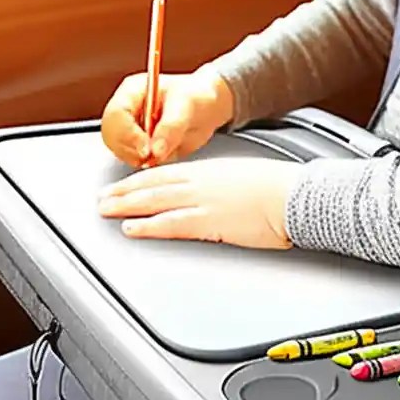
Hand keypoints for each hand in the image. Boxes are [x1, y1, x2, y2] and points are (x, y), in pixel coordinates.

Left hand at [96, 158, 299, 248]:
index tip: (124, 184)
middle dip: (125, 191)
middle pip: (154, 184)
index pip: (167, 172)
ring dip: (127, 205)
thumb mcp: (248, 178)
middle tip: (103, 198)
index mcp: (212, 170)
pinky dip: (149, 225)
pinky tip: (132, 228)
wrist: (295, 195)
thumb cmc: (281, 187)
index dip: (140, 179)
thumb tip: (219, 193)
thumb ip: (227, 185)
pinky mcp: (209, 222)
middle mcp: (202, 182)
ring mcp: (203, 201)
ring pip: (155, 201)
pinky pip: (171, 223)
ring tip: (107, 211)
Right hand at [100, 67, 233, 167]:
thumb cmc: (196, 96)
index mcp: (132, 92)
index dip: (127, 134)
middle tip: (152, 155)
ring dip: (138, 158)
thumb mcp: (187, 104)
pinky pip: (133, 160)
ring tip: (162, 153)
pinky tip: (162, 155)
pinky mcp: (138, 146)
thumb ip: (171, 126)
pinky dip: (146, 163)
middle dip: (129, 150)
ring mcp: (130, 129)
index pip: (116, 114)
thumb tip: (156, 150)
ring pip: (119, 151)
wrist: (208, 108)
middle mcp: (126, 111)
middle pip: (110, 136)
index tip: (146, 149)